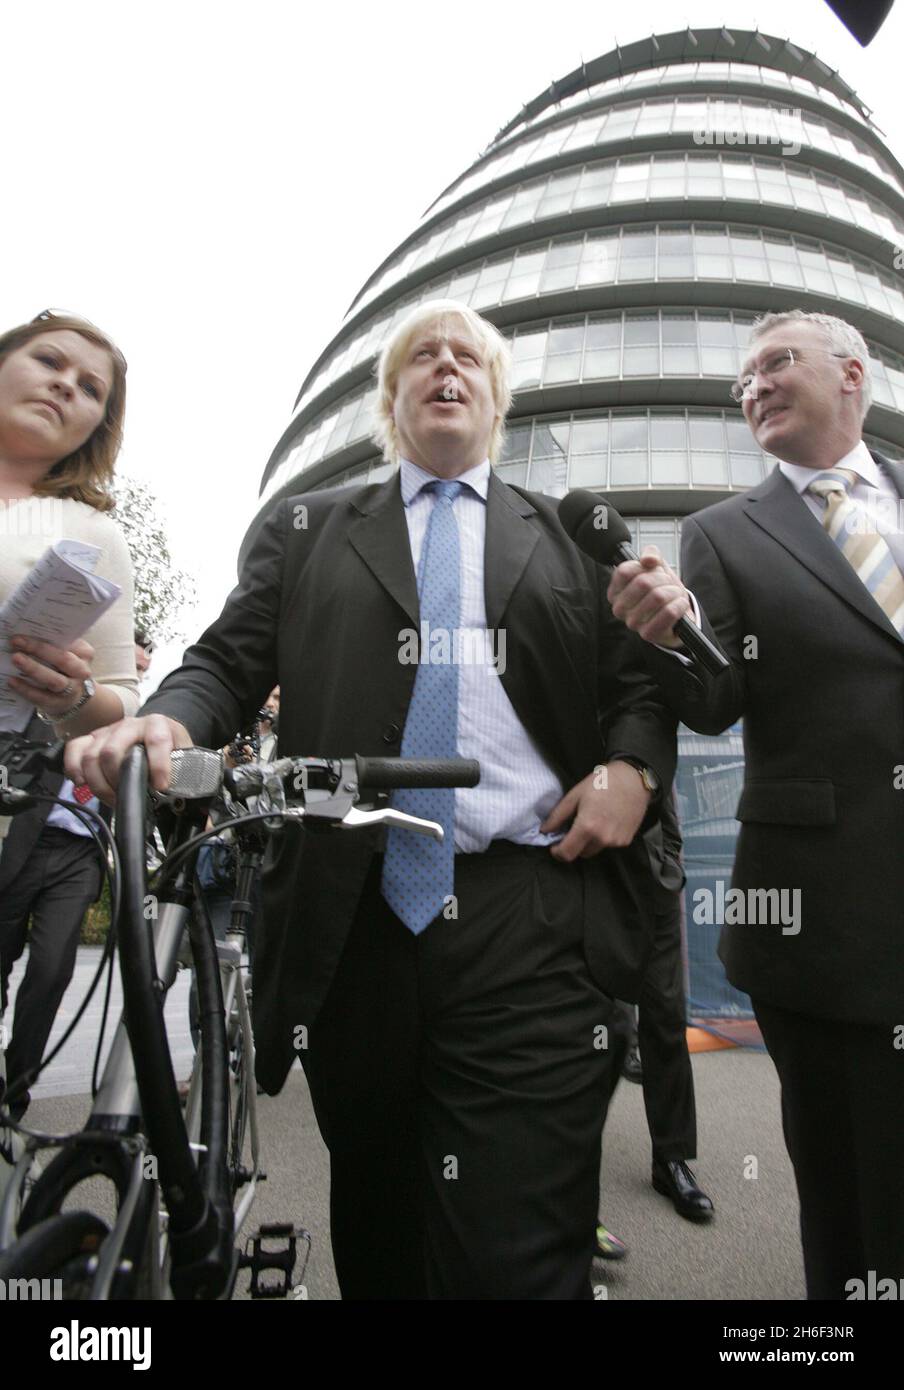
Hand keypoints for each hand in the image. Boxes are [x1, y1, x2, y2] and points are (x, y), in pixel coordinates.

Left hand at [8, 635, 93, 716]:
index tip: (26, 631)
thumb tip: (27, 632)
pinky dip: (26, 689)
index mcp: (84, 654)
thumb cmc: (64, 667)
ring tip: (15, 659)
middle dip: (39, 649)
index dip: (48, 637)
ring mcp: (71, 690)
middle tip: (16, 641)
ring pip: (54, 680)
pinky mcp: (57, 703)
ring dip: (34, 669)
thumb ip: (54, 642)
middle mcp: (81, 672)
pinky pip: (41, 697)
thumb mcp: (67, 652)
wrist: (73, 695)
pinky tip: (12, 681)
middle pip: (63, 660)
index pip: (69, 643)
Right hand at [65, 714, 193, 804]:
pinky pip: (75, 749)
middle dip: (118, 780)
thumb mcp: (186, 761)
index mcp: (159, 726)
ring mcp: (109, 731)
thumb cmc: (171, 750)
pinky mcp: (93, 738)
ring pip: (91, 754)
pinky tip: (83, 784)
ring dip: (98, 783)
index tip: (161, 787)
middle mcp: (131, 725)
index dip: (158, 764)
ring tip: (112, 798)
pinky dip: (74, 768)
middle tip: (128, 797)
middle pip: (112, 750)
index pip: (157, 740)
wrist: (161, 732)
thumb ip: (191, 787)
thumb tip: (206, 825)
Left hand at [541, 761, 651, 861]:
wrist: (633, 779)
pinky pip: (608, 845)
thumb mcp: (575, 795)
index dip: (557, 853)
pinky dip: (603, 838)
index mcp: (587, 827)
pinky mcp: (626, 840)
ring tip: (593, 821)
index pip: (567, 854)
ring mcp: (616, 841)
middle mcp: (602, 838)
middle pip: (581, 854)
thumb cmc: (603, 783)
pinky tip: (606, 821)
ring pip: (595, 850)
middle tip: (574, 828)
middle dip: (574, 845)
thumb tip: (545, 830)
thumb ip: (558, 816)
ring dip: (589, 842)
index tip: (554, 846)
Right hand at [606, 546, 694, 647]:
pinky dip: (679, 605)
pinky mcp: (648, 634)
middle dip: (664, 579)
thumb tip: (649, 560)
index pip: (624, 571)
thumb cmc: (662, 590)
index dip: (644, 567)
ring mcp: (632, 623)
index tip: (652, 571)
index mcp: (615, 591)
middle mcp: (619, 609)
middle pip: (643, 583)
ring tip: (675, 595)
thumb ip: (651, 554)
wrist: (677, 613)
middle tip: (668, 584)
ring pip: (659, 597)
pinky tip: (679, 605)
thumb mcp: (656, 567)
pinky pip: (669, 612)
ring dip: (674, 592)